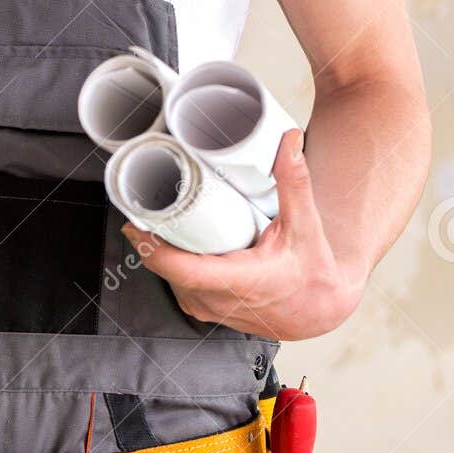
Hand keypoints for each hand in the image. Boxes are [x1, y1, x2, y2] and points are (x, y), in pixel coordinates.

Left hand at [121, 130, 365, 340]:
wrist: (318, 311)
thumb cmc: (313, 273)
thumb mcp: (306, 225)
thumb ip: (295, 182)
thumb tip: (288, 141)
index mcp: (238, 281)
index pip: (179, 269)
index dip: (151, 248)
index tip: (135, 224)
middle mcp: (215, 300)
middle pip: (165, 268)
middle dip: (153, 238)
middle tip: (148, 207)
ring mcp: (206, 309)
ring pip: (167, 278)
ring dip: (162, 251)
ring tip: (161, 222)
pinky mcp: (202, 310)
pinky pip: (175, 285)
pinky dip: (172, 264)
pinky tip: (175, 245)